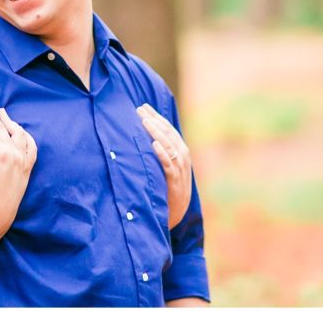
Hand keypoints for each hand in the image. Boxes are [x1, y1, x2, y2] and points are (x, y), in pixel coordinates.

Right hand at [0, 94, 36, 265]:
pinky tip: (19, 130)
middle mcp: (14, 155)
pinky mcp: (27, 169)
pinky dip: (25, 136)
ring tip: (0, 110)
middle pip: (1, 127)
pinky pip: (30, 147)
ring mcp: (22, 161)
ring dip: (8, 121)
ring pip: (17, 134)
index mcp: (0, 154)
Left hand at [137, 104, 191, 228]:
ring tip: (144, 121)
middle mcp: (183, 160)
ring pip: (170, 147)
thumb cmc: (166, 191)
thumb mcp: (165, 169)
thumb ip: (160, 154)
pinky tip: (154, 145)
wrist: (174, 216)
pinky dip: (162, 155)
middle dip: (154, 121)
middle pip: (169, 135)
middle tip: (139, 109)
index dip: (157, 118)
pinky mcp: (176, 185)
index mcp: (181, 154)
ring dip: (157, 133)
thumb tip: (143, 136)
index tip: (143, 107)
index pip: (169, 131)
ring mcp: (181, 172)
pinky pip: (169, 167)